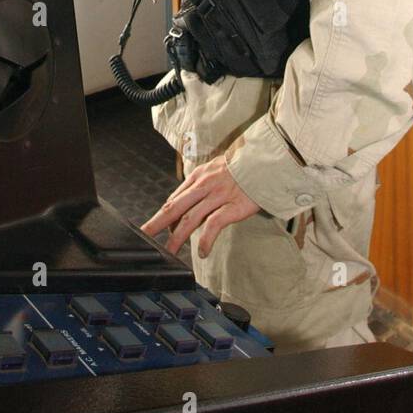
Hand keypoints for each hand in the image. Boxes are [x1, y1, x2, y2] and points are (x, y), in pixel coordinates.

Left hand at [140, 153, 260, 257]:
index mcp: (199, 175)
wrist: (268, 160)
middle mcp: (205, 184)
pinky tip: (202, 252)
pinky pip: (214, 224)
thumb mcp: (217, 170)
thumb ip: (202, 187)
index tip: (153, 229)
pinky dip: (206, 239)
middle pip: (174, 207)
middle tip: (144, 236)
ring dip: (177, 238)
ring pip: (191, 218)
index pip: (175, 199)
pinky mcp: (234, 205)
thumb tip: (188, 209)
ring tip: (169, 252)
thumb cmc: (243, 168)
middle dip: (156, 223)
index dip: (162, 216)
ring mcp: (219, 195)